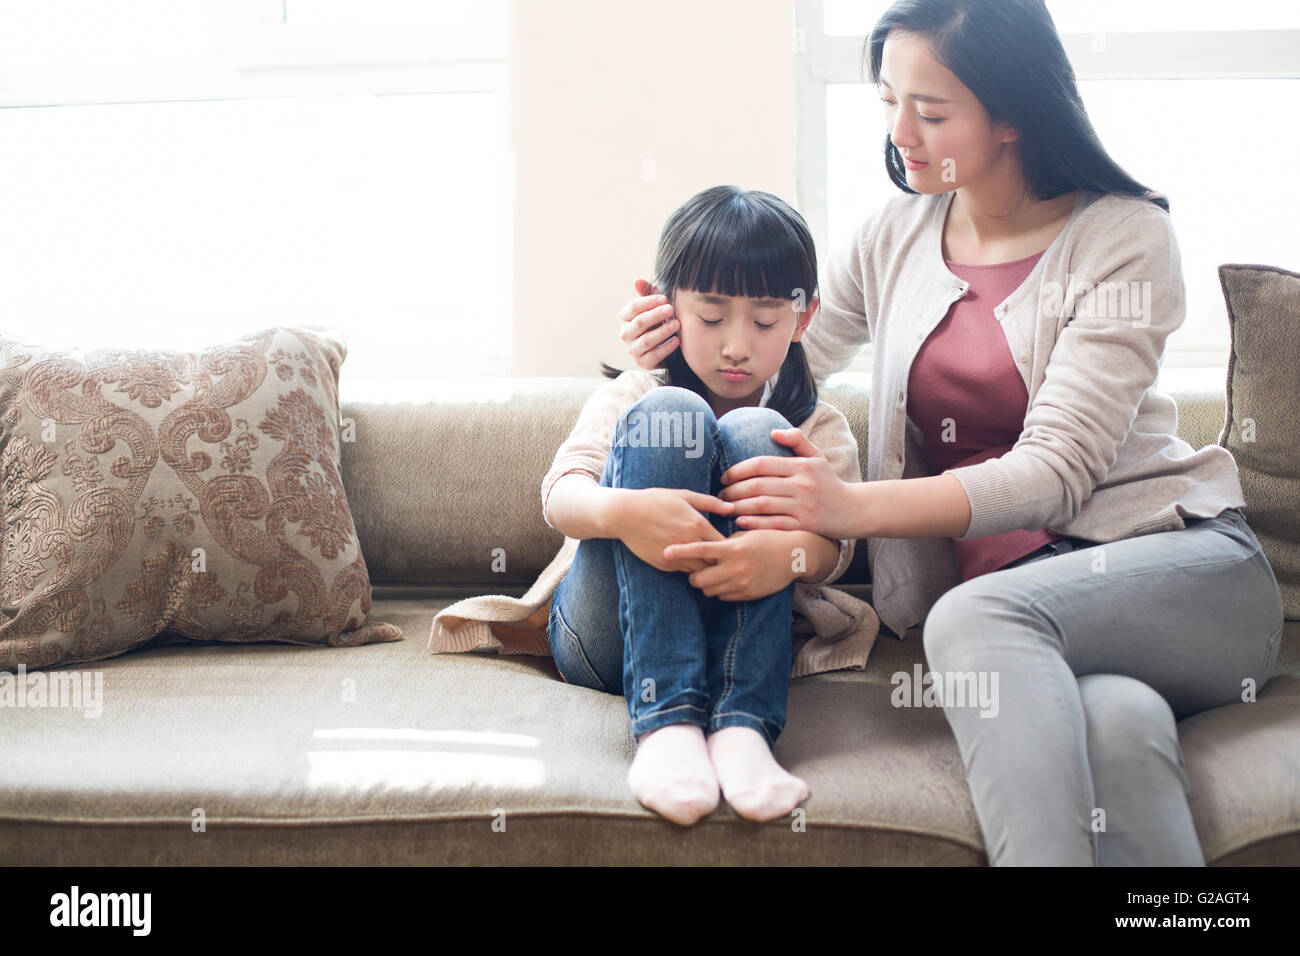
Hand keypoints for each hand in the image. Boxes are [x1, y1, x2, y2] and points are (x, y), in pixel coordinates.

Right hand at [611, 487, 733, 572]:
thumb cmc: (655, 500)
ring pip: (700, 570)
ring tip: (706, 561)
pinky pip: (683, 571)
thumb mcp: (684, 496)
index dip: (729, 547)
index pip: (724, 544)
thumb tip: (732, 508)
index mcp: (697, 525)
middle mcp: (689, 543)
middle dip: (720, 560)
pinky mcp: (664, 564)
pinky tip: (687, 559)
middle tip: (722, 557)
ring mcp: (676, 556)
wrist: (624, 514)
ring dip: (704, 566)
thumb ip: (710, 503)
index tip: (730, 545)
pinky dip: (688, 567)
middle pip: (715, 561)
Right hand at [619, 278, 680, 369]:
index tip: (665, 298)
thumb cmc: (657, 322)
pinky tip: (677, 340)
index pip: (633, 308)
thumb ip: (647, 294)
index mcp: (626, 318)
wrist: (664, 347)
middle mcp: (626, 334)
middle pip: (639, 323)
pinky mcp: (643, 363)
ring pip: (646, 340)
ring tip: (677, 324)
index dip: (648, 302)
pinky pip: (654, 356)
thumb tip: (637, 280)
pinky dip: (666, 348)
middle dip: (656, 315)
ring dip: (663, 331)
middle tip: (671, 309)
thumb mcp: (654, 307)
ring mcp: (633, 350)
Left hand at [663, 529, 799, 601]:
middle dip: (694, 575)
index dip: (680, 551)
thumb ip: (724, 541)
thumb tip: (702, 542)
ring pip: (710, 591)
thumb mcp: (745, 534)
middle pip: (699, 579)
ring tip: (711, 575)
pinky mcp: (748, 595)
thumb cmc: (768, 539)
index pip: (700, 550)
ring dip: (706, 584)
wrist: (794, 555)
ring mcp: (742, 584)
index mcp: (733, 548)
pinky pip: (724, 597)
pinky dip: (721, 591)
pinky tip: (726, 581)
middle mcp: (736, 568)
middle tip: (696, 569)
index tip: (665, 552)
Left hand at [718, 428, 851, 537]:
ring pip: (762, 505)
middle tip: (719, 496)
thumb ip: (797, 440)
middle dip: (733, 491)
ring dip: (739, 507)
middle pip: (758, 485)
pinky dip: (754, 523)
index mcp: (801, 466)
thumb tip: (773, 432)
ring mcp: (803, 506)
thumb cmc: (829, 482)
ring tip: (725, 508)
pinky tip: (740, 521)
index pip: (762, 464)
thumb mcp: (817, 457)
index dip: (738, 470)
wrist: (852, 510)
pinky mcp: (804, 526)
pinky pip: (774, 524)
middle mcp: (801, 485)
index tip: (724, 477)